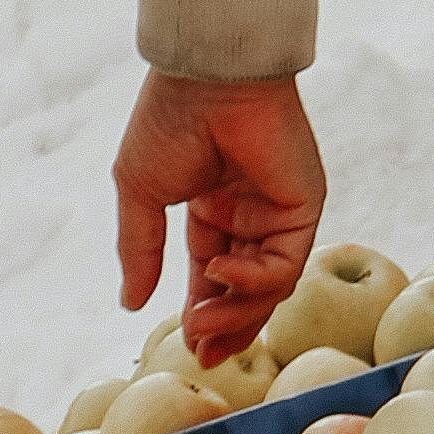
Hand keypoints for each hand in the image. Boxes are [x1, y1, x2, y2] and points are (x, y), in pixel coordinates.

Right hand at [113, 72, 326, 364]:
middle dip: (229, 326)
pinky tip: (221, 274)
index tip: (189, 346)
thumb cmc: (168, 121)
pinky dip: (255, 279)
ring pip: (269, 286)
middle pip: (247, 290)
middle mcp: (250, 215)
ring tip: (205, 325)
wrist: (203, 77)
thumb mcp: (140, 193)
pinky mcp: (302, 207)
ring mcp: (279, 213)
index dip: (203, 313)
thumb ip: (140, 250)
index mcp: (214, 210)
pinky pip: (285, 263)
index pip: (213, 277)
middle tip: (207, 356)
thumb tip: (131, 304)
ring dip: (237, 311)